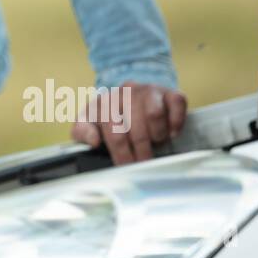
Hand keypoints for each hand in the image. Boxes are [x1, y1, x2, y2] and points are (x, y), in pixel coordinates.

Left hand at [71, 81, 187, 164]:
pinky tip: (171, 132)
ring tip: (155, 142)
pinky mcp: (168, 92)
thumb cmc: (110, 115)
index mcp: (105, 102)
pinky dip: (175, 122)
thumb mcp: (90, 122)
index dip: (122, 153)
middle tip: (143, 164)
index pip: (114, 132)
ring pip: (154, 114)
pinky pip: (176, 103)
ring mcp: (148, 90)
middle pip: (135, 128)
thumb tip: (93, 141)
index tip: (126, 167)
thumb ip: (82, 132)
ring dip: (156, 134)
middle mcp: (126, 93)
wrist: (131, 95)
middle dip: (140, 152)